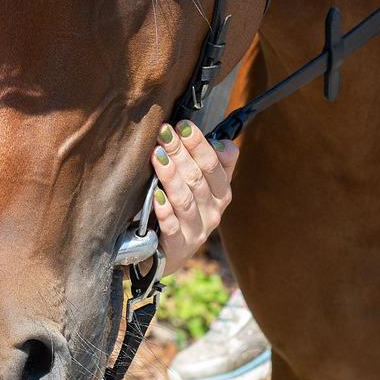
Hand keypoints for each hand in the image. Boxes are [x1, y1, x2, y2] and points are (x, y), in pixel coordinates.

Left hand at [150, 121, 238, 275]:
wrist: (167, 254)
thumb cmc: (183, 209)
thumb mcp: (202, 187)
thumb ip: (213, 164)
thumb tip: (223, 142)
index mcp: (222, 194)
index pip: (216, 165)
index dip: (200, 144)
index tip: (182, 125)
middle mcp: (214, 212)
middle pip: (198, 178)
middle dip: (181, 152)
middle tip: (164, 133)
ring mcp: (197, 231)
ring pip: (185, 200)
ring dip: (171, 176)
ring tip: (157, 156)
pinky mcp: (179, 248)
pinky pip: (172, 227)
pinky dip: (165, 211)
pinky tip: (156, 196)